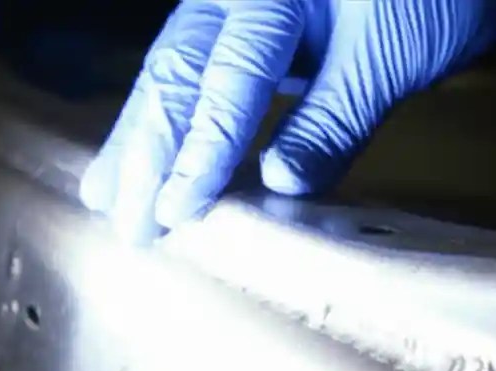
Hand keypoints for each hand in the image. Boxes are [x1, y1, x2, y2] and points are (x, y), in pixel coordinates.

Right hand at [80, 0, 495, 235]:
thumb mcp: (392, 55)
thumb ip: (335, 118)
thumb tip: (279, 184)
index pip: (229, 76)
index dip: (202, 149)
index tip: (178, 212)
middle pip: (175, 72)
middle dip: (147, 155)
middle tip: (129, 225)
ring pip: (164, 70)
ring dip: (134, 140)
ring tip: (103, 197)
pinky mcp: (230, 16)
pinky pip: (180, 68)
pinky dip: (158, 118)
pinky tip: (135, 153)